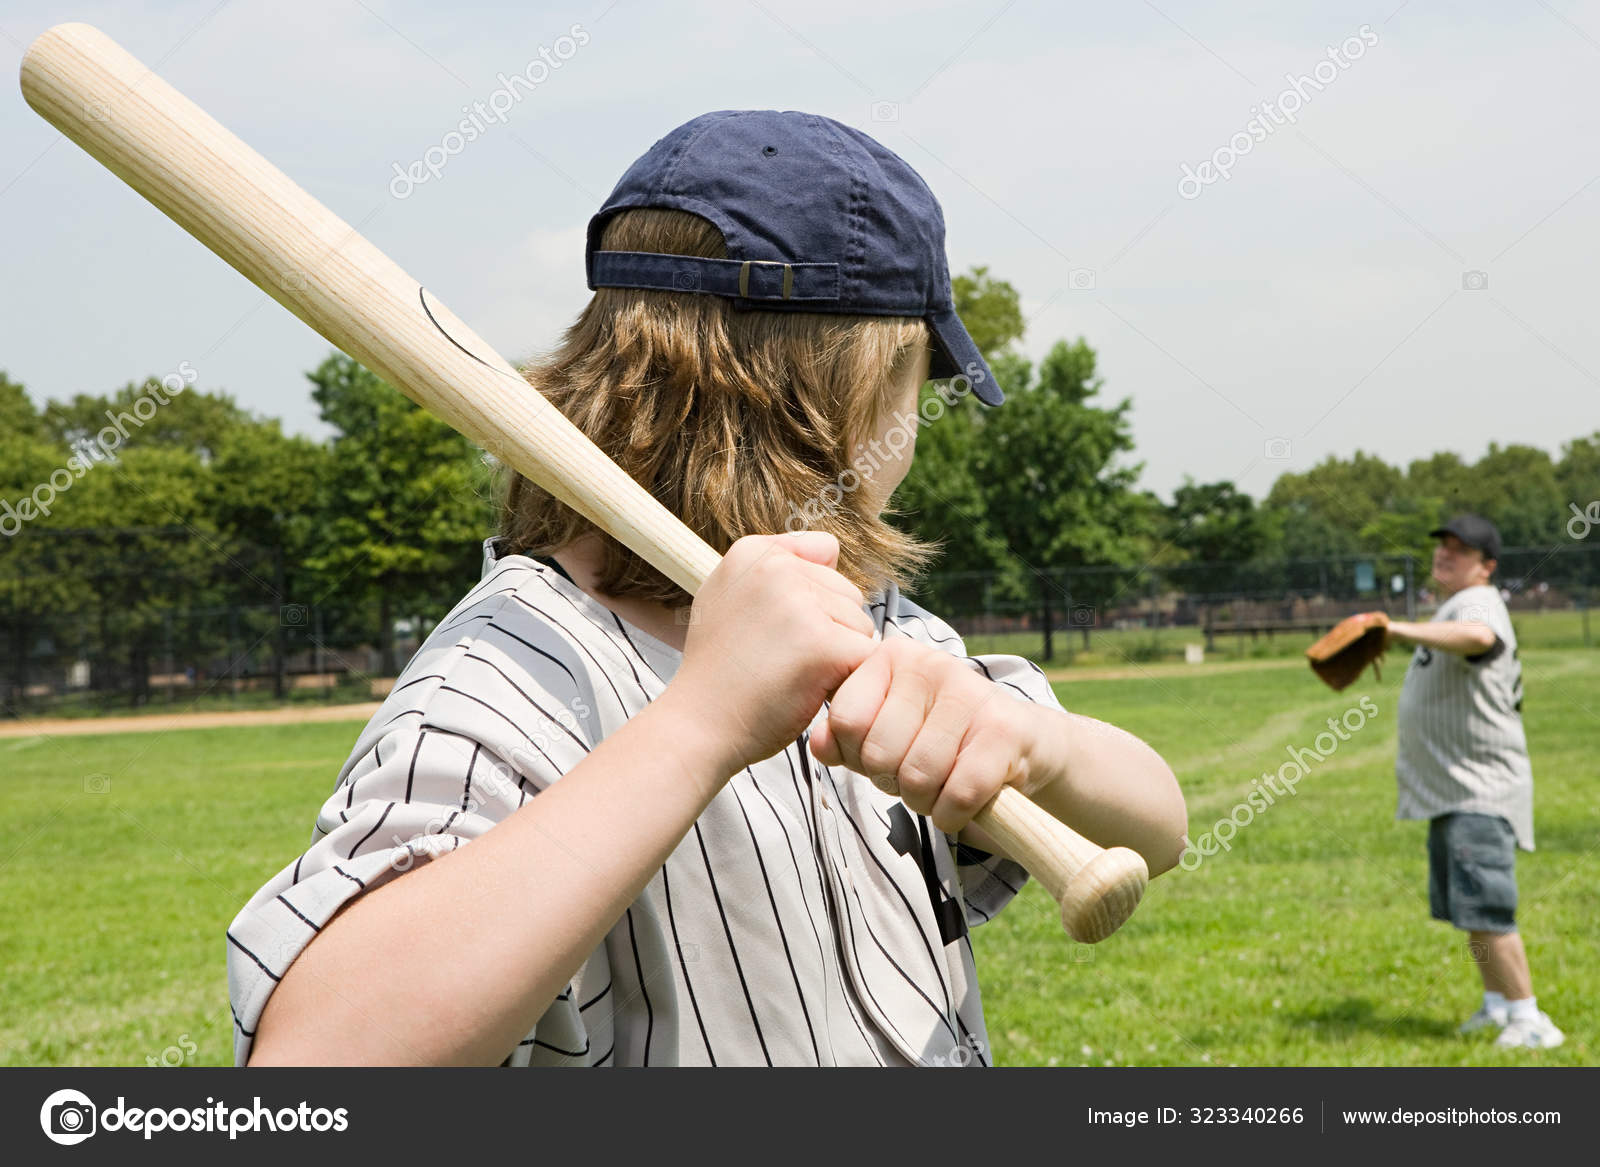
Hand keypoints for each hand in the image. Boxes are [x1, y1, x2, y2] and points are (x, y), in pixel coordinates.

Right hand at [668, 532, 876, 773]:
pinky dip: (847, 680)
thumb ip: (775, 565)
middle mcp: (777, 569)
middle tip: (782, 660)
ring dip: (839, 657)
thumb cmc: (720, 671)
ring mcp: (801, 605)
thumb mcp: (727, 596)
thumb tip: (833, 547)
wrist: (698, 726)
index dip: (813, 599)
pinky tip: (810, 691)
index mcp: (753, 553)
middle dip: (829, 629)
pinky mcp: (825, 644)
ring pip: (860, 626)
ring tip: (792, 675)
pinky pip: (866, 656)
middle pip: (847, 594)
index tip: (777, 629)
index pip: (824, 556)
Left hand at [809, 637, 1039, 834]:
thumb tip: (818, 743)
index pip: (845, 720)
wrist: (1022, 744)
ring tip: (940, 786)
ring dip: (925, 802)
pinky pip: (959, 793)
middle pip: (878, 754)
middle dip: (892, 783)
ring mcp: (970, 693)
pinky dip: (954, 814)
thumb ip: (843, 737)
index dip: (855, 755)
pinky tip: (963, 803)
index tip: (879, 756)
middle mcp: (929, 664)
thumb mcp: (884, 732)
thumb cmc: (939, 739)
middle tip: (915, 775)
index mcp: (891, 657)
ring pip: (917, 777)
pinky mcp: (1004, 729)